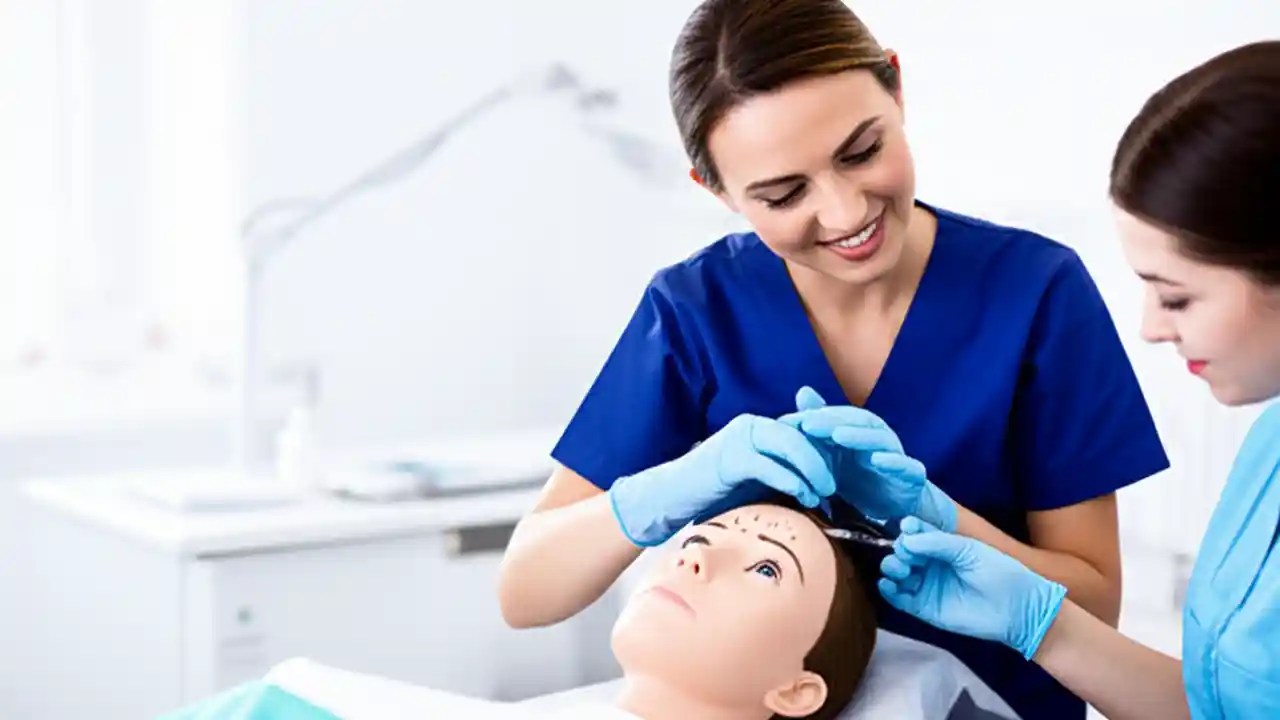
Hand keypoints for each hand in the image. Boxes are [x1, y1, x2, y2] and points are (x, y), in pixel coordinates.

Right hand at [608, 414, 835, 546]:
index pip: (802, 431)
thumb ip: (782, 476)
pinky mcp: (729, 457)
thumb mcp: (756, 481)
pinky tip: (804, 495)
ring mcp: (739, 438)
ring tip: (826, 492)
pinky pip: (768, 464)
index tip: (846, 471)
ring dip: (812, 469)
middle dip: (824, 458)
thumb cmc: (714, 494)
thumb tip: (818, 490)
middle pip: (800, 434)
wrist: (672, 498)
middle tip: (838, 485)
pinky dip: (790, 480)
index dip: (825, 449)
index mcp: (760, 428)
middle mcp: (751, 426)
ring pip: (788, 445)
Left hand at [780, 386, 956, 530]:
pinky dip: (894, 462)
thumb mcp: (834, 456)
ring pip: (881, 440)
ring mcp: (897, 456)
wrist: (896, 509)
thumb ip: (819, 429)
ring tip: (838, 436)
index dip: (816, 416)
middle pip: (858, 423)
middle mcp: (880, 439)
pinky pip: (907, 466)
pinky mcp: (913, 476)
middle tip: (808, 424)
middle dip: (833, 421)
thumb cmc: (859, 478)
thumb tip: (801, 392)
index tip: (791, 421)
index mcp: (860, 432)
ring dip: (859, 436)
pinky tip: (877, 460)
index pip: (838, 417)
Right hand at [878, 517, 1066, 659]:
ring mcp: (926, 586)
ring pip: (898, 574)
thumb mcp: (968, 549)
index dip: (908, 529)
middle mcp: (931, 564)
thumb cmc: (999, 572)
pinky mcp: (923, 608)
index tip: (906, 527)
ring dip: (892, 567)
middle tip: (905, 553)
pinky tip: (888, 584)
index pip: (917, 534)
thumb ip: (937, 542)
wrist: (1016, 608)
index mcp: (943, 546)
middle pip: (903, 553)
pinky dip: (889, 591)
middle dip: (899, 550)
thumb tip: (906, 539)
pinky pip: (899, 599)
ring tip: (899, 569)